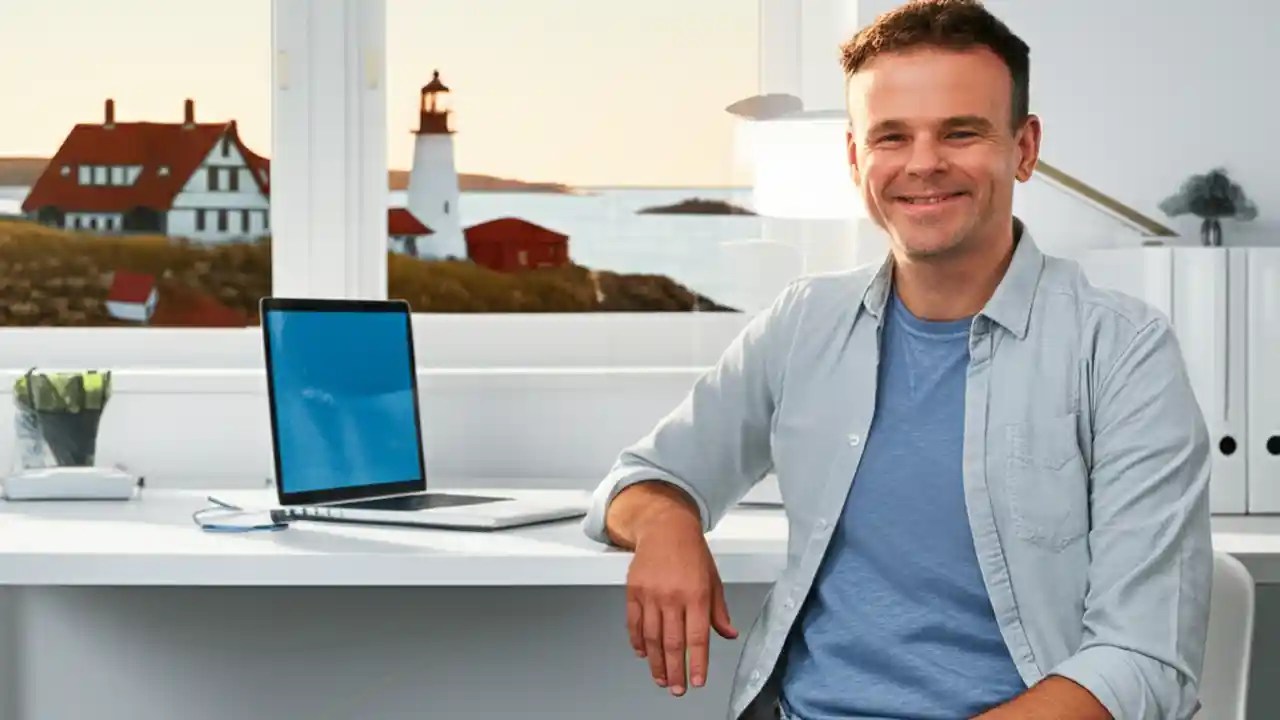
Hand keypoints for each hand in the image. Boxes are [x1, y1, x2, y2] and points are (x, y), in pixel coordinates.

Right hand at [625, 512, 738, 696]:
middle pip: (673, 643)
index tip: (697, 681)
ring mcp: (651, 594)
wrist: (665, 527)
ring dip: (656, 662)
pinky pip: (633, 623)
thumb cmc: (691, 551)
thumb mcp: (713, 579)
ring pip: (652, 637)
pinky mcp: (633, 591)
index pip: (698, 637)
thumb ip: (719, 610)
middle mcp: (673, 596)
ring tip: (661, 679)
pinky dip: (637, 642)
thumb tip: (729, 634)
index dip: (698, 663)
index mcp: (697, 594)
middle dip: (675, 671)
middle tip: (677, 689)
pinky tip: (644, 654)